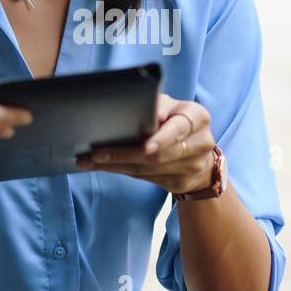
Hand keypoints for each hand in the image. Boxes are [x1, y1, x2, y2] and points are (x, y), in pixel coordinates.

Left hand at [75, 93, 215, 194]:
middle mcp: (200, 143)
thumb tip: (146, 114)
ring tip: (91, 160)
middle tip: (97, 153)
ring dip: (116, 164)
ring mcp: (193, 167)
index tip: (145, 146)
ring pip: (148, 169)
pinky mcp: (181, 183)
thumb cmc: (177, 122)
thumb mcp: (171, 107)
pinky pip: (146, 178)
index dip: (161, 139)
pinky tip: (103, 166)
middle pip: (159, 154)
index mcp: (198, 117)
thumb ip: (157, 106)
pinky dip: (123, 171)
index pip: (179, 128)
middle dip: (124, 154)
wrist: (200, 153)